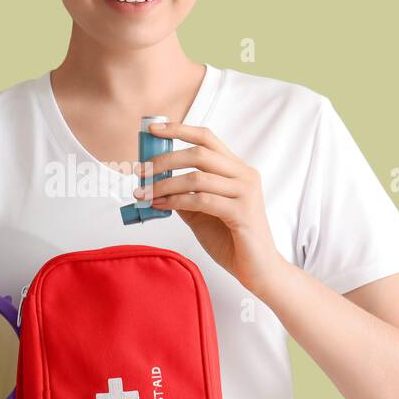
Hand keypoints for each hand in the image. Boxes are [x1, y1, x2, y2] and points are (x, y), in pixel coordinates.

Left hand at [134, 120, 288, 295]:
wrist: (258, 269)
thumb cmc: (231, 239)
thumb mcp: (202, 212)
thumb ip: (185, 194)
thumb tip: (155, 182)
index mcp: (237, 169)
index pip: (207, 138)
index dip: (178, 129)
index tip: (153, 128)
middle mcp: (245, 175)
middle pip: (199, 153)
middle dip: (164, 160)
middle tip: (141, 171)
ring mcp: (246, 192)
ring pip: (196, 177)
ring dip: (163, 185)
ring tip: (143, 193)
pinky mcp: (242, 212)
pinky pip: (201, 200)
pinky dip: (175, 201)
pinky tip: (159, 206)